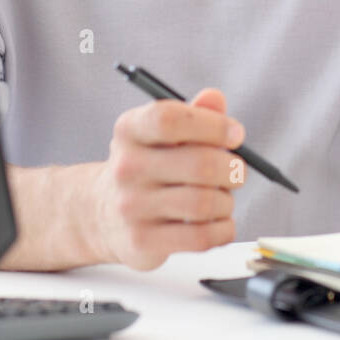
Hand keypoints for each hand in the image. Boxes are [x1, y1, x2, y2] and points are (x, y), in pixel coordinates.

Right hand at [92, 88, 245, 269]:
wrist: (102, 214)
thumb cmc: (147, 168)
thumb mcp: (161, 135)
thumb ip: (193, 115)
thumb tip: (215, 99)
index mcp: (130, 131)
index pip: (170, 119)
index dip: (213, 125)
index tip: (235, 134)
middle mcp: (126, 167)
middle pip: (200, 165)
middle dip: (232, 169)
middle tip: (237, 171)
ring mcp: (131, 207)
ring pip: (204, 203)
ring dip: (226, 201)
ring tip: (222, 199)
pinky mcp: (142, 241)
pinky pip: (201, 237)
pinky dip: (223, 229)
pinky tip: (218, 221)